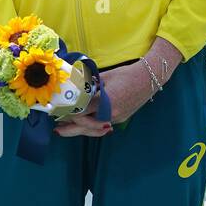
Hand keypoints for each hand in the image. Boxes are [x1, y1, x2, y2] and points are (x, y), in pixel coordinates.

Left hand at [56, 38, 181, 135]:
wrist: (149, 78)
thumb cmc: (126, 74)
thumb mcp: (104, 77)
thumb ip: (88, 85)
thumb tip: (72, 86)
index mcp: (104, 101)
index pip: (80, 111)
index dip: (67, 112)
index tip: (57, 110)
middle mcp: (110, 113)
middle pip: (85, 125)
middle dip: (70, 129)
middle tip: (56, 129)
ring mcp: (116, 118)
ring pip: (94, 129)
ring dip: (79, 130)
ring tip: (65, 130)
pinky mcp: (120, 118)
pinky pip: (101, 126)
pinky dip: (91, 127)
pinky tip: (83, 126)